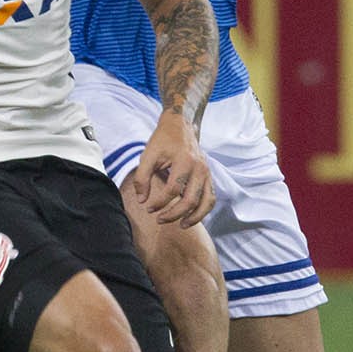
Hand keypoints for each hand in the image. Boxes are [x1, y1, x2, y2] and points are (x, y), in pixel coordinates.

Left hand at [129, 113, 214, 228]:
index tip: (148, 208)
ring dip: (194, 217)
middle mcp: (199, 168)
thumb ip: (142, 178)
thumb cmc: (163, 140)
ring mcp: (207, 172)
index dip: (159, 202)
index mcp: (184, 161)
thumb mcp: (148, 155)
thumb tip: (142, 201)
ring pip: (206, 202)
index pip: (172, 190)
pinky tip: (191, 216)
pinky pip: (211, 197)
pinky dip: (203, 210)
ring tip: (181, 225)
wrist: (181, 125)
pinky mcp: (209, 176)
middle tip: (159, 219)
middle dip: (174, 214)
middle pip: (190, 200)